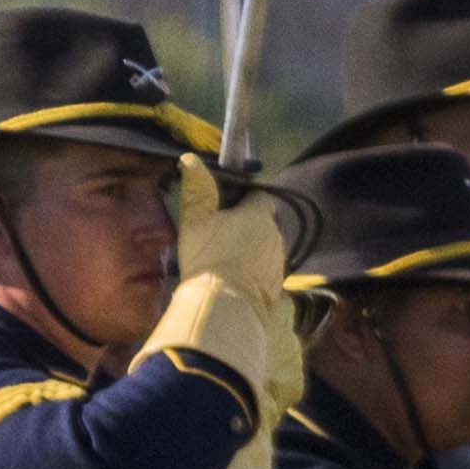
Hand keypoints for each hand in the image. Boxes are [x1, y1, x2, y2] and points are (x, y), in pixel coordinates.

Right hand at [139, 173, 289, 428]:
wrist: (224, 309)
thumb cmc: (208, 258)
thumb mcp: (195, 219)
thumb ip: (196, 188)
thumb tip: (191, 159)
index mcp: (259, 215)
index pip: (262, 196)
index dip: (248, 198)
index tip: (231, 205)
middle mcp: (276, 237)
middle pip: (265, 225)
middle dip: (248, 228)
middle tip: (222, 237)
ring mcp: (278, 266)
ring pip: (266, 251)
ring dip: (251, 253)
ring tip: (225, 264)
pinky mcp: (276, 291)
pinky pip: (265, 277)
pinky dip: (253, 277)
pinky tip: (233, 285)